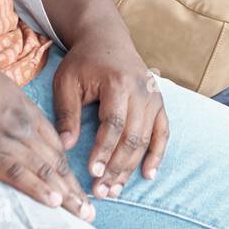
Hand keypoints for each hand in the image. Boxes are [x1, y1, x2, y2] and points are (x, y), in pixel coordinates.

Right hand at [0, 63, 95, 221]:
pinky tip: (53, 202)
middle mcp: (24, 129)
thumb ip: (16, 106)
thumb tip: (19, 115)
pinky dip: (38, 189)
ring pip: (44, 171)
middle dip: (74, 188)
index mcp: (28, 113)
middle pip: (56, 162)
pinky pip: (19, 174)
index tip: (77, 185)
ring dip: (65, 195)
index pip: (56, 146)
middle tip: (89, 209)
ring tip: (80, 212)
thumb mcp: (3, 88)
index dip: (68, 169)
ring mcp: (8, 143)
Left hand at [52, 34, 169, 199]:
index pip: (113, 123)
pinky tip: (148, 175)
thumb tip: (65, 146)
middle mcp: (141, 90)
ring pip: (146, 138)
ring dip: (131, 167)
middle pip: (132, 136)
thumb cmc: (83, 61)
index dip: (104, 150)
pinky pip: (163, 132)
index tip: (92, 172)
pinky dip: (157, 155)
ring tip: (114, 189)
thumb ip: (67, 113)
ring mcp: (153, 97)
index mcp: (117, 82)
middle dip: (117, 166)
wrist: (107, 39)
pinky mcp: (159, 103)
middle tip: (102, 190)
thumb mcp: (67, 81)